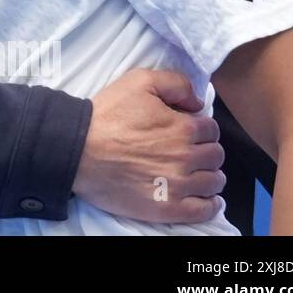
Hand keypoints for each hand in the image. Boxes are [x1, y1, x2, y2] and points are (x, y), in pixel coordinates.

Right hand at [74, 68, 225, 222]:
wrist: (77, 150)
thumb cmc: (106, 115)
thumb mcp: (138, 81)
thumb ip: (175, 83)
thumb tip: (197, 102)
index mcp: (183, 127)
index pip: (211, 130)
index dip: (201, 129)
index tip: (188, 132)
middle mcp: (186, 157)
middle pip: (215, 156)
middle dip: (206, 151)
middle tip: (189, 151)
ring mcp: (178, 185)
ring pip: (213, 182)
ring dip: (208, 175)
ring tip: (195, 173)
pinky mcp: (168, 208)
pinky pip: (204, 210)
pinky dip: (209, 204)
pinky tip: (205, 198)